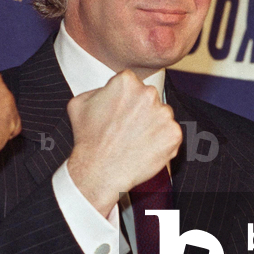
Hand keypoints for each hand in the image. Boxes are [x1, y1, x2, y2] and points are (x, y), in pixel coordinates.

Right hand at [66, 70, 181, 215]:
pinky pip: (171, 134)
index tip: (119, 114)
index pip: (133, 84)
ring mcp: (164, 114)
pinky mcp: (174, 134)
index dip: (125, 100)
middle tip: (127, 129)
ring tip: (134, 141)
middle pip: (149, 98)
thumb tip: (107, 89)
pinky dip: (162, 142)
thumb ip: (97, 90)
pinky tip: (144, 150)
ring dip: (152, 125)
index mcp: (127, 81)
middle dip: (141, 111)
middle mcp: (148, 93)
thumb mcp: (79, 104)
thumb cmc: (87, 139)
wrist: (99, 172)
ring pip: (161, 116)